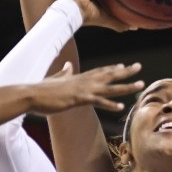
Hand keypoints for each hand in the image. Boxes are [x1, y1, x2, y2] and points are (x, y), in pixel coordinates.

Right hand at [26, 62, 142, 115]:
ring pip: (109, 87)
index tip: (124, 65)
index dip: (112, 68)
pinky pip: (98, 101)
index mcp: (78, 77)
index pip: (99, 71)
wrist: (31, 94)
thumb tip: (68, 65)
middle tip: (139, 67)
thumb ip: (64, 72)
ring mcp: (82, 89)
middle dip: (125, 71)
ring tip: (140, 85)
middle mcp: (84, 81)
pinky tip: (120, 106)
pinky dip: (110, 103)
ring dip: (125, 86)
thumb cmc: (41, 89)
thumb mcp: (55, 78)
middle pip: (109, 75)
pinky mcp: (79, 99)